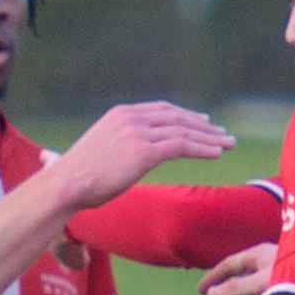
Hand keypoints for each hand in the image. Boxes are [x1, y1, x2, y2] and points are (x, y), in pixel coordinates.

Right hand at [49, 103, 235, 212]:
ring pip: (184, 131)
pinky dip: (203, 148)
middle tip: (223, 134)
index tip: (203, 121)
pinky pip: (182, 146)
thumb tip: (120, 158)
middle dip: (204, 126)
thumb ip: (115, 146)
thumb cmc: (76, 176)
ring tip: (229, 144)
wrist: (65, 184)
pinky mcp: (144, 152)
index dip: (186, 115)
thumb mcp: (98, 150)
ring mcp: (138, 133)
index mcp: (121, 114)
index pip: (162, 110)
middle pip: (177, 117)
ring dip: (210, 138)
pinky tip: (217, 153)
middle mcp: (131, 118)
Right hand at [202, 242, 276, 294]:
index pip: (230, 265)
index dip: (213, 278)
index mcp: (260, 255)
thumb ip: (235, 288)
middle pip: (240, 284)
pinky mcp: (290, 294)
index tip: (200, 292)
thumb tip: (211, 293)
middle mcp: (268, 266)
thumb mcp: (260, 282)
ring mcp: (280, 279)